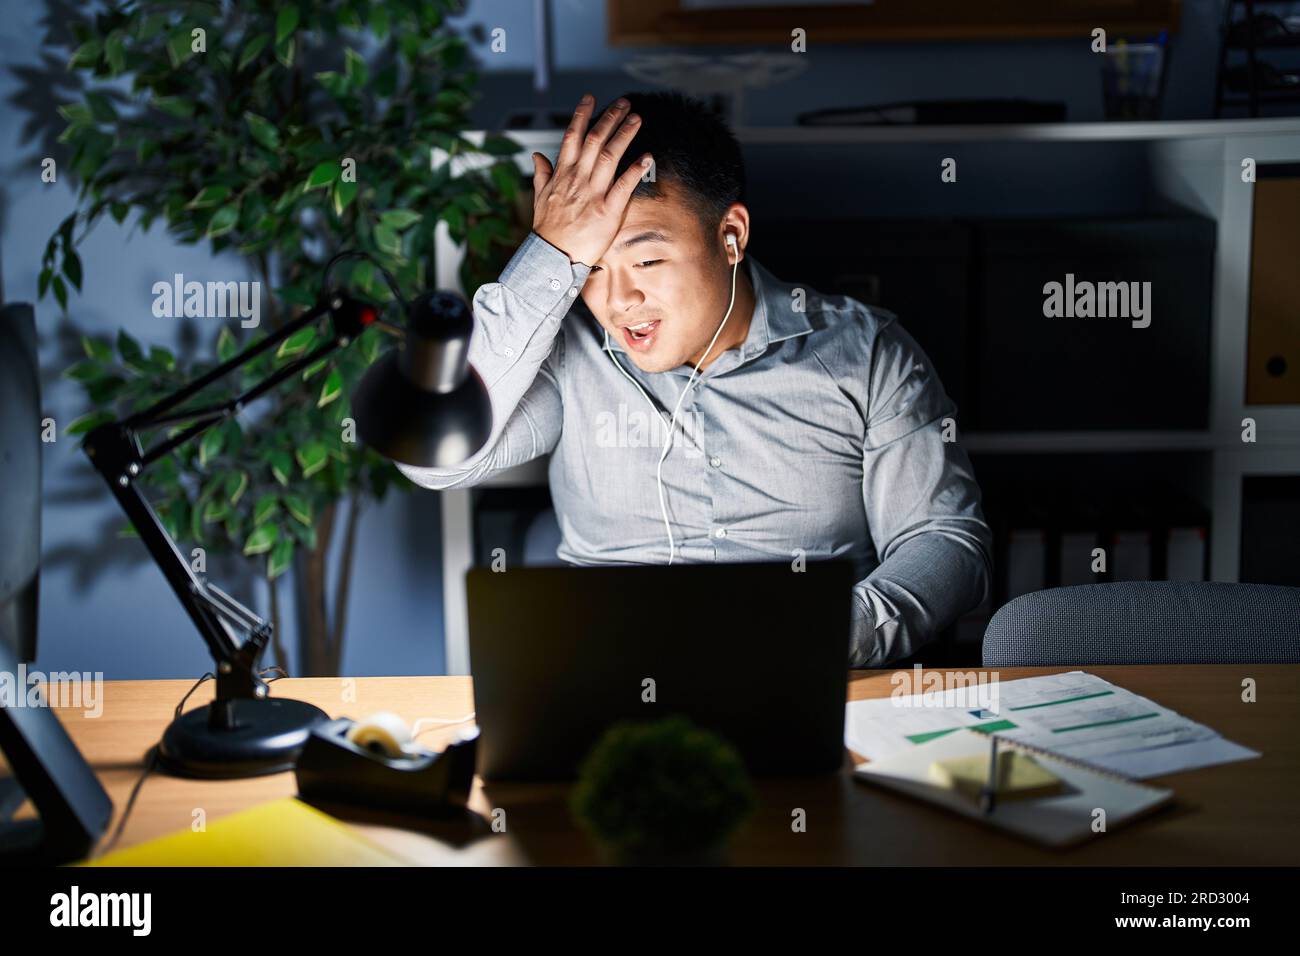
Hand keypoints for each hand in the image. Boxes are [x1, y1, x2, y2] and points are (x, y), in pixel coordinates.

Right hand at [529, 94, 651, 267]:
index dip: (582, 114)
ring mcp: (593, 194)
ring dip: (624, 135)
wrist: (553, 257)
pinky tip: (647, 156)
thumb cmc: (548, 230)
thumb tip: (536, 155)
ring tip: (636, 119)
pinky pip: (624, 186)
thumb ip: (541, 174)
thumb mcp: (539, 198)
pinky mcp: (608, 211)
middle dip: (610, 118)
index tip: (591, 98)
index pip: (572, 137)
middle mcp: (578, 179)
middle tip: (624, 103)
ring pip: (610, 156)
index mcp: (562, 174)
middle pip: (595, 140)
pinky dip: (636, 170)